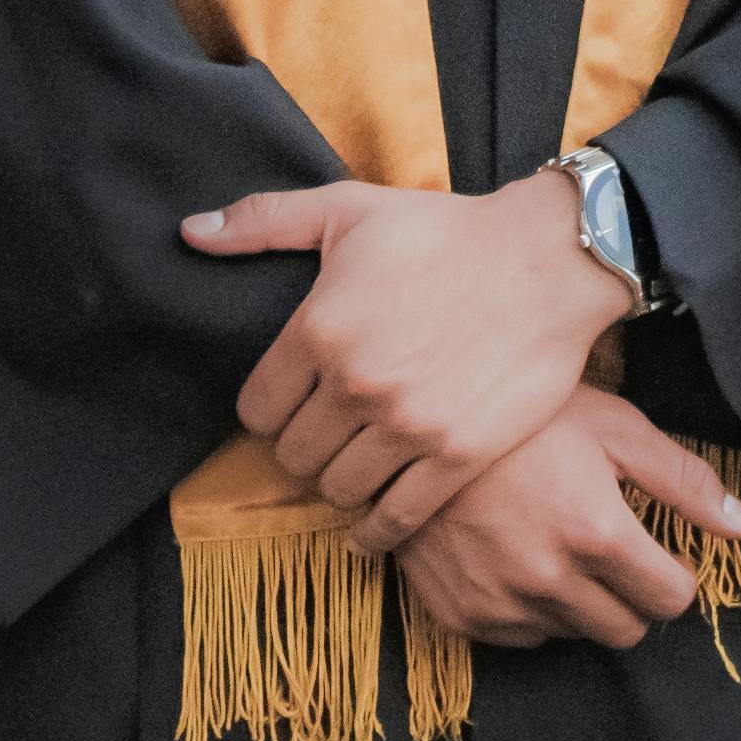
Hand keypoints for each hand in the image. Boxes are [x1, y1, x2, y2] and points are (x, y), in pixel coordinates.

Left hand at [188, 170, 616, 532]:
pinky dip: (376, 531)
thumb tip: (190, 233)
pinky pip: (394, 521)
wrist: (550, 258)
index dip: (267, 409)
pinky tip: (373, 523)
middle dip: (302, 447)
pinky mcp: (457, 456)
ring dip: (340, 483)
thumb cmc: (447, 229)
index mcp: (319, 328)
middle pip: (292, 456)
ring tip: (355, 464)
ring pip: (337, 491)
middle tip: (325, 434)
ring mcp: (408, 425)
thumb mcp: (349, 209)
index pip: (254, 409)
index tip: (288, 405)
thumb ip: (263, 221)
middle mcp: (356, 383)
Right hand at [393, 394, 740, 653]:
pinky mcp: (461, 616)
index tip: (662, 554)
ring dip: (581, 602)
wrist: (414, 422)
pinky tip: (518, 556)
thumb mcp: (614, 428)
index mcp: (596, 534)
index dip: (675, 576)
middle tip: (613, 551)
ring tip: (559, 544)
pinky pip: (520, 636)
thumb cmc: (525, 415)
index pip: (671, 601)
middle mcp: (549, 580)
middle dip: (632, 596)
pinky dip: (530, 608)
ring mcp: (500, 603)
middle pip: (627, 630)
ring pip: (574, 634)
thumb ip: (684, 482)